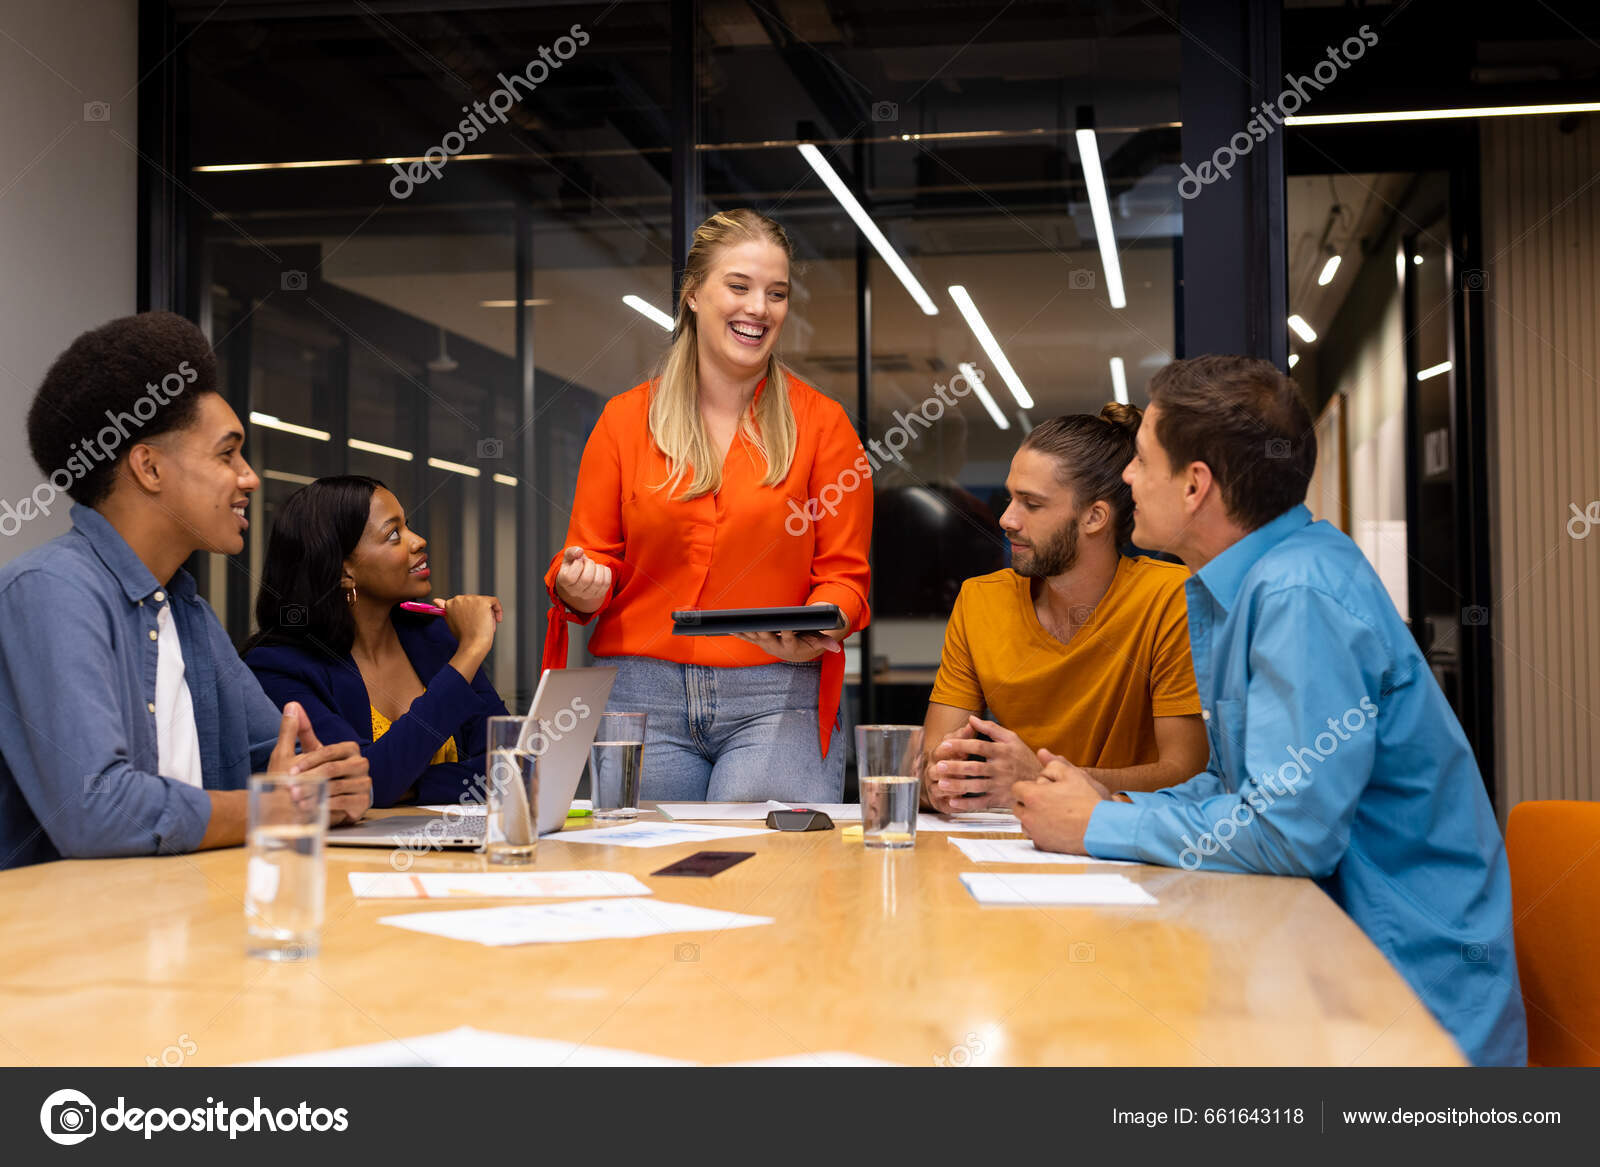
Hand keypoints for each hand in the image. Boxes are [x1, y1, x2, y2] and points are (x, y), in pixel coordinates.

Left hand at [267, 703, 372, 826]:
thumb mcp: (306, 752)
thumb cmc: (312, 775)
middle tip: (291, 790)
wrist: (321, 803)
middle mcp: (360, 763)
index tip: (290, 772)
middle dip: (310, 780)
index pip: (328, 752)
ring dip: (314, 795)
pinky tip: (311, 809)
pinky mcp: (363, 801)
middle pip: (333, 769)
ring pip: (337, 787)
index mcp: (349, 749)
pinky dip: (325, 805)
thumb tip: (292, 704)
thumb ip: (301, 729)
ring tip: (297, 801)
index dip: (308, 761)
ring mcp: (364, 782)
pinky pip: (345, 802)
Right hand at [441, 593, 501, 651]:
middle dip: (479, 614)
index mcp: (450, 603)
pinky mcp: (483, 601)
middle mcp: (459, 598)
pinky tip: (497, 620)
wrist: (472, 645)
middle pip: (476, 602)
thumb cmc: (463, 637)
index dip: (470, 613)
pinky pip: (495, 602)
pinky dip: (498, 610)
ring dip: (487, 615)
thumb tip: (436, 600)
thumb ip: (446, 610)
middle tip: (478, 627)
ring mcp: (472, 599)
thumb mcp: (451, 622)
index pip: (465, 603)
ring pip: (485, 603)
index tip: (472, 622)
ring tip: (483, 626)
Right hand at [553, 546, 611, 613]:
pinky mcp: (599, 594)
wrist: (580, 576)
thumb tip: (580, 552)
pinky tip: (600, 569)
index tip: (579, 560)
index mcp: (564, 582)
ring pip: (598, 582)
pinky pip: (607, 583)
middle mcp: (574, 591)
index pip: (571, 577)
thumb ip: (572, 551)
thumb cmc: (573, 565)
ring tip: (595, 565)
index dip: (578, 564)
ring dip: (599, 568)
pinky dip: (606, 572)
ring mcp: (587, 595)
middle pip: (587, 580)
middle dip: (590, 564)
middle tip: (588, 561)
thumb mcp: (569, 556)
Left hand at [732, 603, 844, 662]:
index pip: (788, 638)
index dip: (785, 632)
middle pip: (767, 637)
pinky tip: (730, 627)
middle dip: (760, 629)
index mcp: (791, 646)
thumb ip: (826, 643)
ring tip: (737, 623)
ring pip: (755, 637)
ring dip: (746, 630)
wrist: (797, 652)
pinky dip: (739, 632)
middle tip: (754, 621)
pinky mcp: (759, 642)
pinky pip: (747, 637)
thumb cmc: (808, 642)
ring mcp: (766, 645)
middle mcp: (776, 647)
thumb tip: (837, 648)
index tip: (784, 625)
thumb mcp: (818, 641)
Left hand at [926, 716, 1042, 810]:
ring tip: (941, 784)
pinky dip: (967, 804)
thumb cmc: (1023, 757)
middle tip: (939, 766)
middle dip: (956, 767)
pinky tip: (953, 802)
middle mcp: (1000, 768)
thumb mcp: (1012, 738)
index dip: (961, 745)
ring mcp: (1000, 785)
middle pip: (975, 767)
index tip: (945, 745)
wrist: (1042, 781)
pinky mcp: (1000, 799)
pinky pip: (982, 803)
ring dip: (958, 786)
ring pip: (976, 786)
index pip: (979, 746)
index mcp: (1002, 751)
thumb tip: (971, 719)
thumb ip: (991, 728)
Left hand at [1011, 749, 1109, 853]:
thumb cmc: (1088, 800)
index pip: (1016, 788)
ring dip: (1034, 818)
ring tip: (1055, 814)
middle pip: (1018, 806)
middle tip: (1050, 801)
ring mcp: (1035, 833)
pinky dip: (1042, 832)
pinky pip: (1035, 837)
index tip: (1044, 789)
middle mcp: (1029, 816)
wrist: (1103, 828)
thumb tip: (1041, 753)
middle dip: (1030, 802)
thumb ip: (1053, 764)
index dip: (1030, 786)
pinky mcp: (1043, 846)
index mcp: (1033, 796)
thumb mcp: (1073, 774)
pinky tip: (1058, 827)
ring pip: (1025, 823)